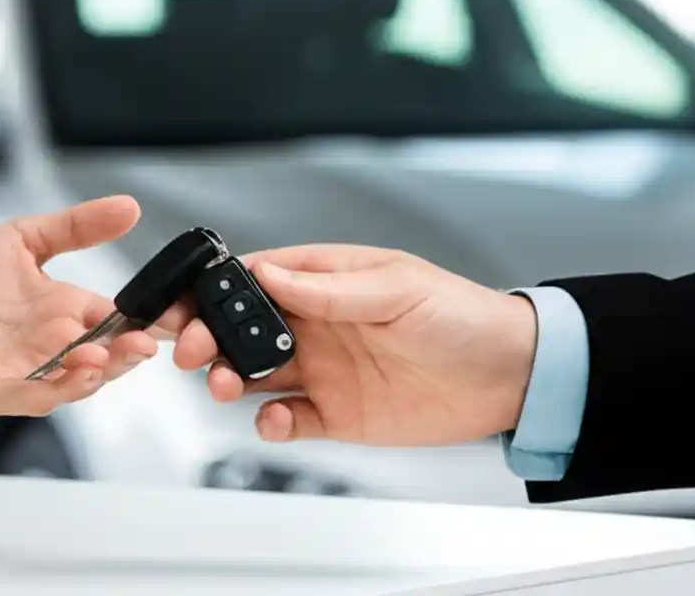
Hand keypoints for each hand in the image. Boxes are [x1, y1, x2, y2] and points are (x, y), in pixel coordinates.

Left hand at [0, 195, 159, 418]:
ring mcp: (26, 372)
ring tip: (106, 357)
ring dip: (95, 375)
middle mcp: (53, 348)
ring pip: (73, 382)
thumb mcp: (24, 239)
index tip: (176, 316)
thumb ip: (76, 226)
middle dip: (128, 354)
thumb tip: (129, 206)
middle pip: (105, 357)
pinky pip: (27, 396)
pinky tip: (71, 377)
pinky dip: (52, 391)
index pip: (117, 320)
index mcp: (67, 313)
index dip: (147, 321)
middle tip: (146, 343)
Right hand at [172, 245, 537, 446]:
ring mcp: (321, 368)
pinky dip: (269, 424)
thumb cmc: (462, 316)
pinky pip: (285, 419)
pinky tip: (274, 420)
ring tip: (225, 385)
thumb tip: (267, 271)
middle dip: (204, 337)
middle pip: (237, 328)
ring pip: (250, 373)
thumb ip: (329, 288)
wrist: (509, 377)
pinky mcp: (334, 413)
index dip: (212, 290)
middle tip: (191, 351)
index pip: (252, 277)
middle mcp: (314, 323)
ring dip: (227, 379)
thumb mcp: (397, 288)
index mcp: (325, 280)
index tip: (184, 304)